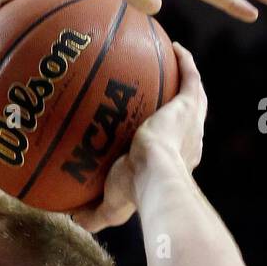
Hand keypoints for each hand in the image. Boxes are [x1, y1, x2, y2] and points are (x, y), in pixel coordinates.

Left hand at [71, 42, 204, 231]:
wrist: (155, 178)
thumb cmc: (135, 194)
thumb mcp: (110, 208)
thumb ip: (93, 214)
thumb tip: (73, 219)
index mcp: (174, 162)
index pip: (170, 146)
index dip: (162, 136)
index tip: (147, 129)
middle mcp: (188, 141)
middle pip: (183, 119)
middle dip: (174, 106)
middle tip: (158, 92)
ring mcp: (192, 122)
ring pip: (193, 95)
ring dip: (185, 77)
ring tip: (172, 59)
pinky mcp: (190, 105)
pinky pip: (191, 76)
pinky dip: (185, 61)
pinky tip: (173, 47)